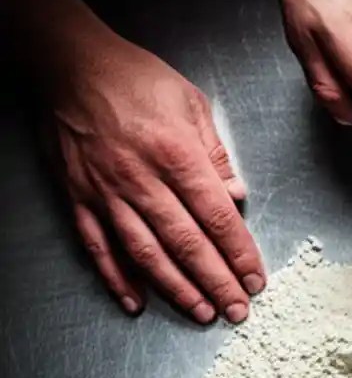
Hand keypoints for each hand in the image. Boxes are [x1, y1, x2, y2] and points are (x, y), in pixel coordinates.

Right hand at [50, 35, 264, 322]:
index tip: (255, 279)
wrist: (69, 64)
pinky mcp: (78, 198)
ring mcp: (106, 193)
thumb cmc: (134, 77)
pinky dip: (117, 279)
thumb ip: (216, 154)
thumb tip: (236, 196)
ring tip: (200, 313)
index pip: (217, 217)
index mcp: (176, 155)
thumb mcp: (192, 103)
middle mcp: (141, 179)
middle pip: (186, 243)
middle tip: (237, 310)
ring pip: (146, 253)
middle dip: (216, 281)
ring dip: (176, 288)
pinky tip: (136, 302)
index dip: (239, 254)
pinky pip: (98, 247)